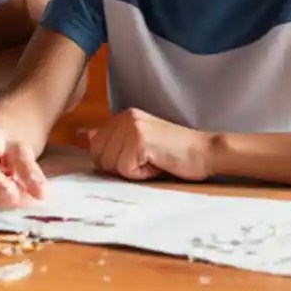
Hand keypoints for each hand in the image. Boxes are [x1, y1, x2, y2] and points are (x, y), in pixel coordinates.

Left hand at [88, 108, 214, 181]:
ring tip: (153, 161)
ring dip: (132, 171)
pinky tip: (157, 164)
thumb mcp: (138, 144)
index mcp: (122, 116)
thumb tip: (85, 136)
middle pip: (99, 157)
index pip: (95, 148)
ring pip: (111, 165)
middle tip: (147, 161)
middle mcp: (124, 117)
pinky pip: (126, 170)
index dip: (114, 162)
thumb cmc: (174, 153)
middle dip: (121, 168)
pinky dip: (141, 174)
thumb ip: (113, 139)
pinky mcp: (140, 140)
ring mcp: (131, 127)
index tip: (138, 159)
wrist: (205, 152)